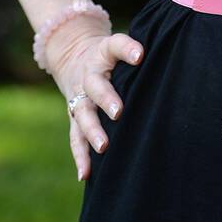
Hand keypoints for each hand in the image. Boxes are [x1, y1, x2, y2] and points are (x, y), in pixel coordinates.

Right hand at [49, 27, 144, 181]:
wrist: (74, 58)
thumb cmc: (107, 55)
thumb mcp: (116, 45)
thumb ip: (132, 48)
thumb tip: (148, 56)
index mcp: (101, 55)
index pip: (115, 46)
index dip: (127, 49)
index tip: (140, 55)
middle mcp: (87, 78)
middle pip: (95, 88)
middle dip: (106, 100)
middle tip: (119, 112)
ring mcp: (79, 100)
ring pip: (83, 117)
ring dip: (92, 132)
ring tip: (103, 147)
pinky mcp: (75, 119)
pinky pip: (75, 139)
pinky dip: (80, 157)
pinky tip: (84, 175)